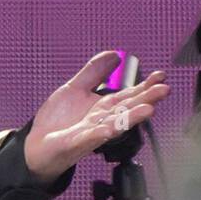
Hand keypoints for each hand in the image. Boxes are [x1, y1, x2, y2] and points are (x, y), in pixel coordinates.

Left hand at [23, 50, 171, 183]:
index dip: (144, 86)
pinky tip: (109, 128)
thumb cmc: (58, 121)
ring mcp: (90, 134)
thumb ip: (93, 72)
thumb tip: (114, 54)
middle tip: (164, 90)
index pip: (128, 95)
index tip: (160, 76)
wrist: (37, 145)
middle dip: (146, 100)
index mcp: (103, 108)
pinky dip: (100, 134)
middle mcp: (102, 121)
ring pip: (114, 125)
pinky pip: (89, 139)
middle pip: (127, 109)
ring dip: (131, 118)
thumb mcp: (75, 89)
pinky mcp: (75, 144)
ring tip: (148, 110)